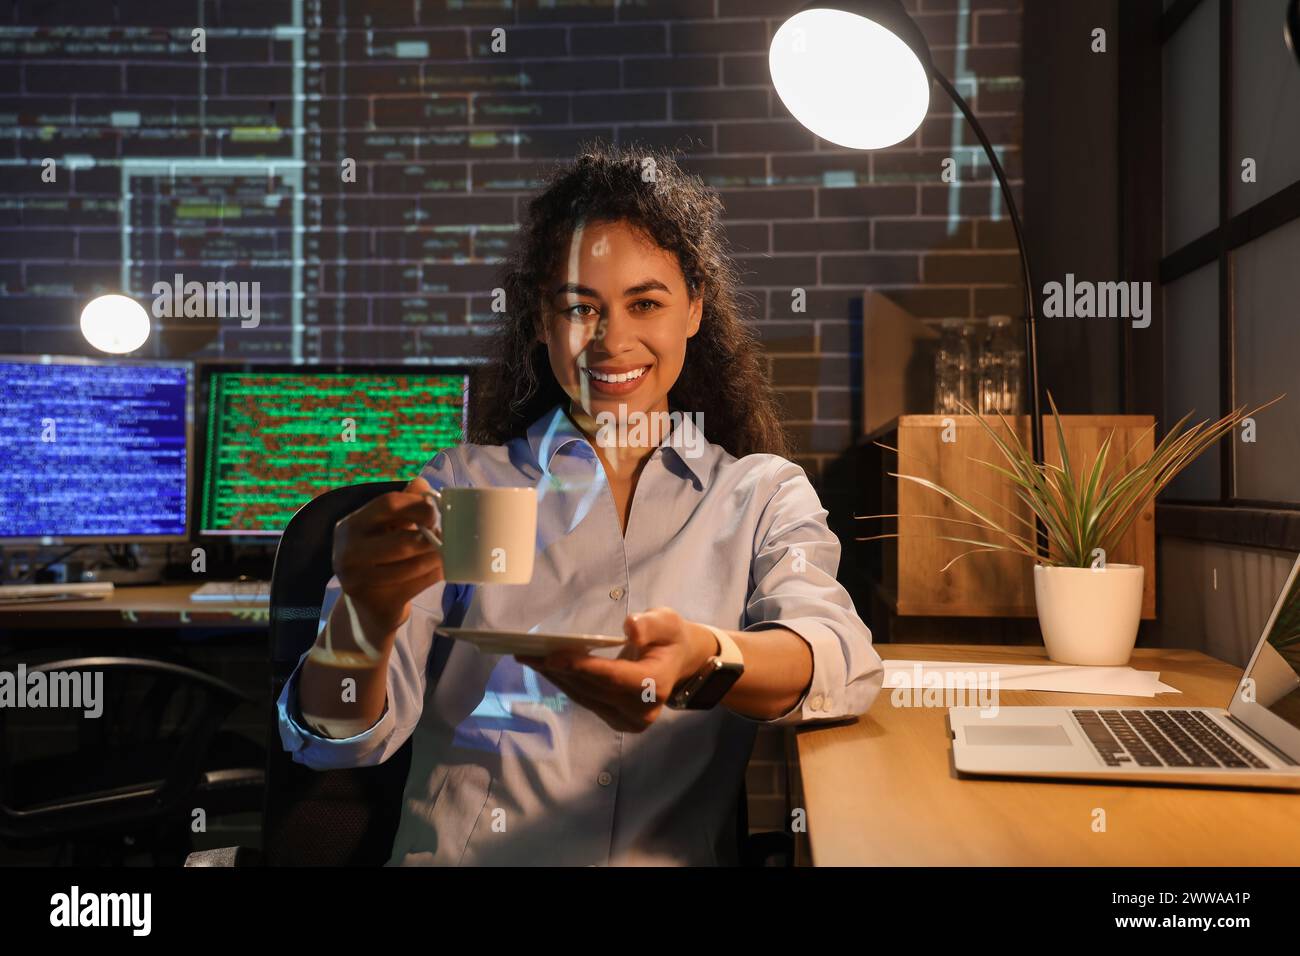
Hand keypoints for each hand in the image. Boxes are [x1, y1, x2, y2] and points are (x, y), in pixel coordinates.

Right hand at [332, 475, 443, 638]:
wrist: (368, 607)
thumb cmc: (380, 558)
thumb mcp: (386, 527)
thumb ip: (403, 504)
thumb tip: (422, 483)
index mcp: (350, 526)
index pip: (387, 504)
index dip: (418, 505)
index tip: (436, 513)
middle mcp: (348, 552)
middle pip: (402, 541)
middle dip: (432, 539)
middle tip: (447, 537)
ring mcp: (359, 580)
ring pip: (412, 566)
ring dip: (437, 558)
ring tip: (447, 552)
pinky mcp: (377, 602)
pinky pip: (417, 585)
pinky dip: (434, 575)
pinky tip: (440, 569)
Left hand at [516, 607, 718, 732]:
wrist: (678, 663)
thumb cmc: (670, 638)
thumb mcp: (667, 622)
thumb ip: (650, 625)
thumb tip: (629, 627)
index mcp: (655, 685)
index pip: (614, 678)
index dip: (582, 668)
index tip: (552, 656)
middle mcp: (641, 710)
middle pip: (592, 688)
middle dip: (558, 669)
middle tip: (526, 650)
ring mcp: (627, 720)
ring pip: (583, 696)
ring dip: (554, 677)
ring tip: (527, 657)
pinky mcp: (614, 720)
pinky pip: (584, 699)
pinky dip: (564, 682)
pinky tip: (544, 667)